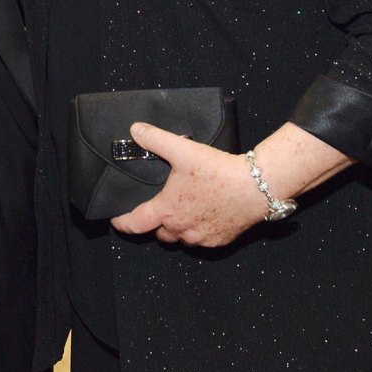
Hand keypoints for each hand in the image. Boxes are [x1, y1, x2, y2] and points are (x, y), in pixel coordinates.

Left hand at [109, 123, 265, 246]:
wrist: (255, 187)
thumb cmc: (217, 170)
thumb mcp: (182, 150)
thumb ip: (156, 139)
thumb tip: (134, 130)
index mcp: (167, 210)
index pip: (135, 224)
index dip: (122, 223)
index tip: (116, 221)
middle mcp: (181, 229)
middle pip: (159, 234)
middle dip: (155, 225)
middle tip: (157, 210)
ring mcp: (201, 238)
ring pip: (181, 240)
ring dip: (177, 229)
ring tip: (180, 213)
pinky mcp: (220, 240)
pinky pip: (202, 242)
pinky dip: (198, 232)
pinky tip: (203, 216)